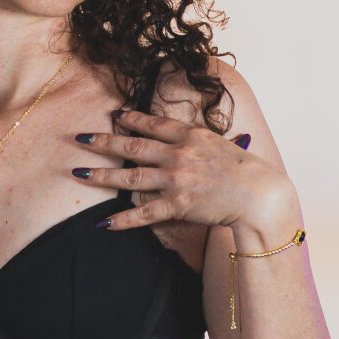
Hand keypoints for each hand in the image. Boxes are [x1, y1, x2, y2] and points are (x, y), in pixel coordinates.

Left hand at [71, 107, 290, 230]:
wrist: (259, 194)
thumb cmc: (246, 170)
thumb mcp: (223, 144)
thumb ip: (200, 140)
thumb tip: (189, 137)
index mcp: (190, 136)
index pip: (153, 124)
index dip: (131, 119)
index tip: (114, 115)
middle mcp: (178, 154)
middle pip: (132, 146)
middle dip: (103, 142)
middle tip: (81, 139)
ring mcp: (175, 180)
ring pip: (129, 177)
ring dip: (102, 175)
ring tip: (79, 174)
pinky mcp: (177, 205)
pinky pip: (143, 213)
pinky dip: (122, 219)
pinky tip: (103, 223)